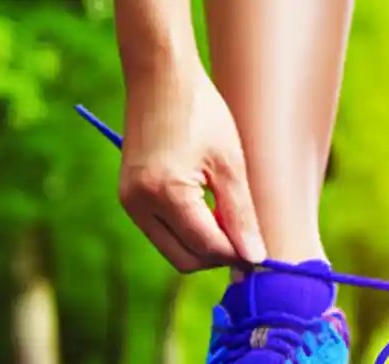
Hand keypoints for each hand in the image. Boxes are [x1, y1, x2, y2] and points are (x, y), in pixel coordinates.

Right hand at [118, 66, 263, 271]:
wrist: (160, 78)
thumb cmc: (201, 113)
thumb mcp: (230, 164)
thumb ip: (241, 215)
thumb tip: (254, 257)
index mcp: (166, 192)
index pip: (207, 247)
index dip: (238, 254)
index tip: (260, 251)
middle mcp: (140, 203)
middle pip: (185, 260)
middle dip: (217, 256)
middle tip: (244, 236)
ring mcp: (129, 201)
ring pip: (172, 250)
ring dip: (202, 246)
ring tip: (226, 217)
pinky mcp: (129, 197)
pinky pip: (161, 233)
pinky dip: (187, 232)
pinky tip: (207, 209)